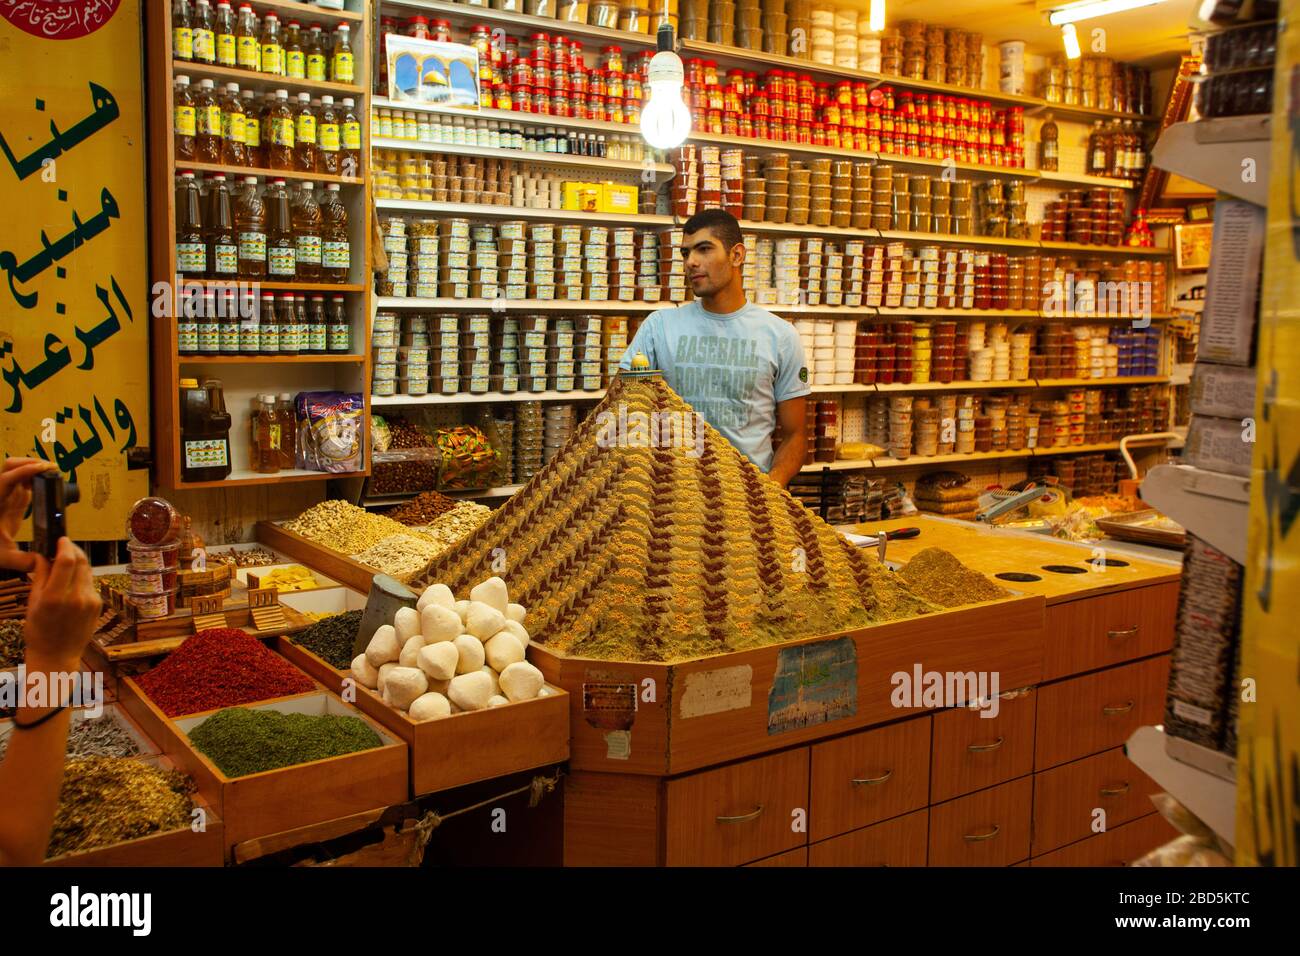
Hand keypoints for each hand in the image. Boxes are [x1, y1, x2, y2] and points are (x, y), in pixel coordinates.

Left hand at [0, 458, 57, 572]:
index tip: (44, 469)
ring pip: (16, 470)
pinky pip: (22, 481)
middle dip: (31, 462)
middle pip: (10, 465)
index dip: (25, 471)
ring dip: (33, 467)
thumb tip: (46, 561)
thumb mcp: (2, 556)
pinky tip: (46, 483)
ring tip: (51, 473)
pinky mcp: (11, 499)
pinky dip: (34, 477)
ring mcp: (5, 494)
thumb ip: (24, 560)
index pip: (7, 478)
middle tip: (51, 468)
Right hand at [24, 537, 100, 670]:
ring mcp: (91, 601)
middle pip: (80, 561)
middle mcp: (76, 597)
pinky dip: (81, 577)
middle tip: (63, 545)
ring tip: (65, 561)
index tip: (61, 539)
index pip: (66, 560)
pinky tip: (71, 580)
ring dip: (78, 562)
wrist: (57, 655)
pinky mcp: (98, 604)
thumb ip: (40, 576)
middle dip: (72, 550)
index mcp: (55, 597)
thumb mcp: (33, 603)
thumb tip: (41, 555)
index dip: (65, 545)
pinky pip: (90, 583)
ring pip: (87, 571)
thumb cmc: (39, 630)